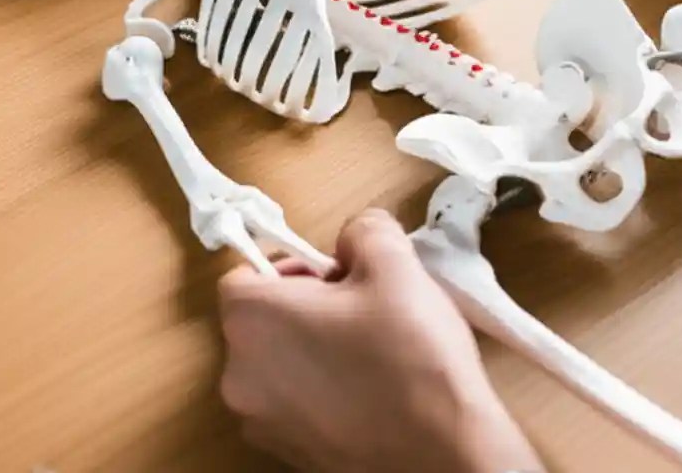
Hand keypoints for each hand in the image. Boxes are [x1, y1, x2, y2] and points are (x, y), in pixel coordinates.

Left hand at [218, 209, 540, 472]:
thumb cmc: (413, 355)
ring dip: (315, 349)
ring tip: (375, 353)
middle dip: (307, 306)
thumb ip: (365, 230)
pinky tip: (374, 391)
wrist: (442, 452)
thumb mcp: (397, 264)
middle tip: (366, 310)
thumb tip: (354, 237)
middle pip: (261, 320)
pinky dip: (324, 392)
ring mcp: (261, 422)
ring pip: (279, 364)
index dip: (293, 263)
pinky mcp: (289, 453)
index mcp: (252, 319)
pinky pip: (296, 404)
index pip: (246, 272)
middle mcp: (239, 374)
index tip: (339, 274)